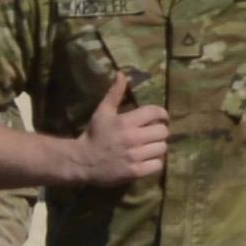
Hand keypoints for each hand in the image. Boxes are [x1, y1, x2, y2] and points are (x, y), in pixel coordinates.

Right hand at [73, 71, 174, 188]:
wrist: (82, 161)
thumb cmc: (94, 134)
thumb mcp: (103, 112)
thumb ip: (115, 93)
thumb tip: (121, 73)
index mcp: (126, 121)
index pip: (155, 112)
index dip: (162, 114)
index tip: (160, 117)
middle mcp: (133, 138)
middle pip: (163, 131)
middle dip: (160, 131)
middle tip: (154, 133)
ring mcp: (135, 156)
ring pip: (162, 148)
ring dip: (158, 146)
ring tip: (151, 146)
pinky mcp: (135, 172)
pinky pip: (157, 165)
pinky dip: (155, 162)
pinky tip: (147, 159)